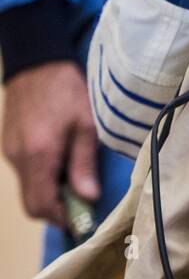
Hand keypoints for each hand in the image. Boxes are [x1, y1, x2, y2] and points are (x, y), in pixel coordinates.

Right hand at [2, 61, 99, 225]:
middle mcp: (18, 159)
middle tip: (82, 198)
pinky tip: (62, 158)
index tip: (83, 216)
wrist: (37, 61)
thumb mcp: (86, 124)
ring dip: (51, 190)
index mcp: (38, 155)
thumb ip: (84, 163)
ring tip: (76, 172)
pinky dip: (43, 175)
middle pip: (32, 202)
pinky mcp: (9, 145)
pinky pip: (26, 172)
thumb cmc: (66, 89)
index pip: (40, 206)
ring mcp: (10, 152)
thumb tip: (88, 198)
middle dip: (57, 208)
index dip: (61, 218)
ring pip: (29, 187)